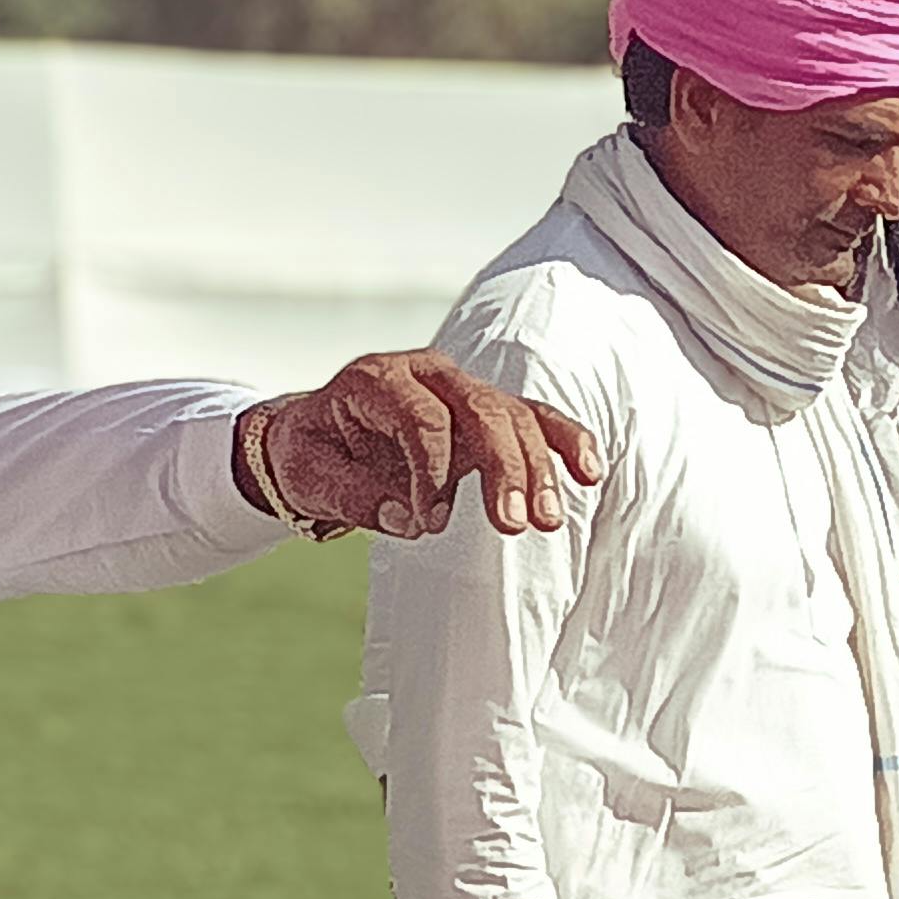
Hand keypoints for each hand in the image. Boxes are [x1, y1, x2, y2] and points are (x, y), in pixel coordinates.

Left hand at [253, 350, 595, 538]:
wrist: (320, 436)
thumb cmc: (312, 453)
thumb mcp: (308, 475)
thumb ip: (352, 497)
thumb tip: (406, 519)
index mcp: (377, 380)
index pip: (422, 419)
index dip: (430, 473)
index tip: (427, 521)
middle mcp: (427, 374)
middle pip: (482, 409)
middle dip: (503, 467)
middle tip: (512, 524)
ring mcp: (461, 390)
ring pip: (515, 417)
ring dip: (538, 468)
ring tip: (548, 520)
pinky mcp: (486, 413)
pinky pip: (534, 420)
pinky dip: (563, 443)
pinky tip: (590, 474)